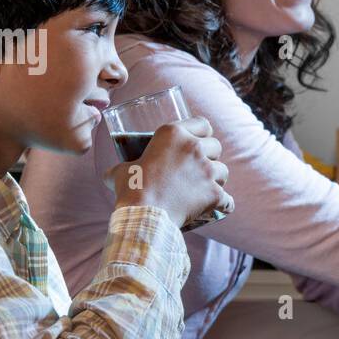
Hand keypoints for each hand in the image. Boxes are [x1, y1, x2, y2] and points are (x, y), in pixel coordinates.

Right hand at [105, 116, 232, 227]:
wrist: (144, 214)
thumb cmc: (131, 189)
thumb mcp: (121, 171)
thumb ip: (120, 168)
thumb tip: (109, 174)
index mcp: (173, 133)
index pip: (203, 124)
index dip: (203, 133)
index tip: (200, 141)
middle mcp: (194, 147)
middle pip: (216, 146)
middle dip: (211, 157)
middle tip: (200, 169)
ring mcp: (207, 170)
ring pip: (224, 171)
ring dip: (217, 180)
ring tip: (205, 189)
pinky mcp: (215, 193)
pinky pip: (228, 199)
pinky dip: (223, 205)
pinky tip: (218, 208)